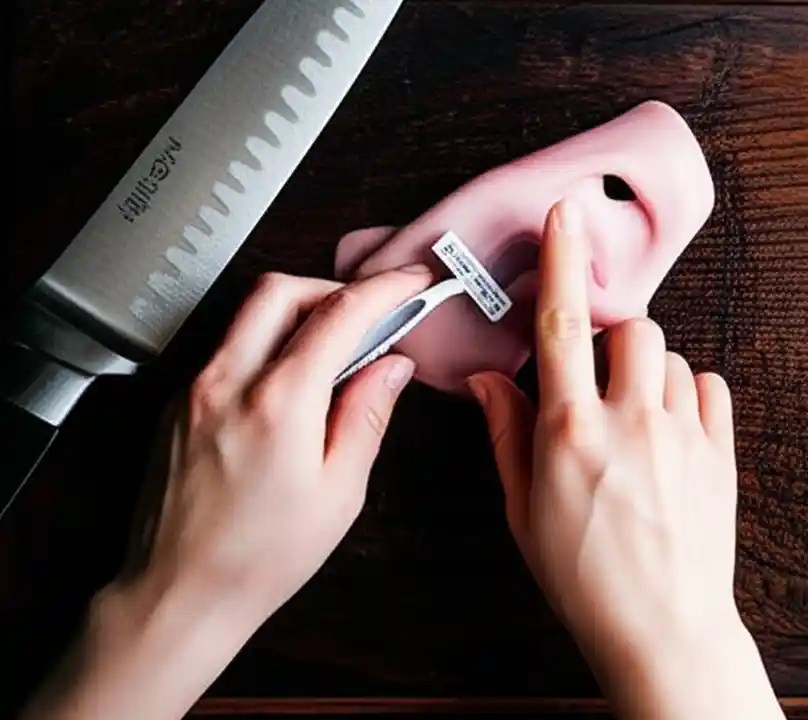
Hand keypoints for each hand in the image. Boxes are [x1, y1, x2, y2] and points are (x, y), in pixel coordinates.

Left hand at [22, 267, 429, 719]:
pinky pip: (227, 350)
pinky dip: (267, 346)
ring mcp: (194, 390)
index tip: (411, 282)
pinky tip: (292, 386)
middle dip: (332, 287)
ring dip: (297, 314)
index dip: (383, 288)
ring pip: (248, 315)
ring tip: (334, 351)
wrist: (180, 593)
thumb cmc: (261, 558)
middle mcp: (228, 382)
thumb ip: (367, 415)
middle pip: (280, 290)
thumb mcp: (340, 492)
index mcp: (279, 403)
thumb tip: (393, 365)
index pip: (338, 314)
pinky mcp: (178, 405)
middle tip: (368, 313)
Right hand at [468, 201, 782, 718]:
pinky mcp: (721, 451)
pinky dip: (688, 393)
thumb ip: (506, 434)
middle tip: (600, 376)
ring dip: (647, 368)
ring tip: (634, 414)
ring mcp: (682, 434)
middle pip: (631, 328)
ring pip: (670, 354)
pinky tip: (669, 428)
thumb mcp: (523, 511)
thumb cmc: (584, 580)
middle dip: (614, 337)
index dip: (563, 261)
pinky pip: (709, 386)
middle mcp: (629, 421)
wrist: (663, 628)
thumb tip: (488, 380)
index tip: (565, 216)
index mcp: (569, 433)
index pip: (563, 325)